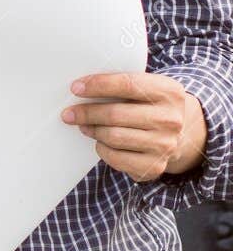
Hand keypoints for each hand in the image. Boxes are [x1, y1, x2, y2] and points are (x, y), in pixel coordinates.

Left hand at [63, 72, 206, 182]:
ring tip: (84, 126)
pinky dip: (102, 149)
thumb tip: (80, 88)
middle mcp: (170, 119)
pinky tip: (101, 142)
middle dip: (86, 113)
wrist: (182, 134)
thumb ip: (120, 84)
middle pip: (115, 114)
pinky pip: (117, 158)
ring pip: (113, 137)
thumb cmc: (151, 106)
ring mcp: (165, 145)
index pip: (127, 84)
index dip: (97, 85)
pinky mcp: (156, 166)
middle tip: (69, 113)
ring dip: (92, 130)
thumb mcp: (146, 87)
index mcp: (168, 92)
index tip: (75, 88)